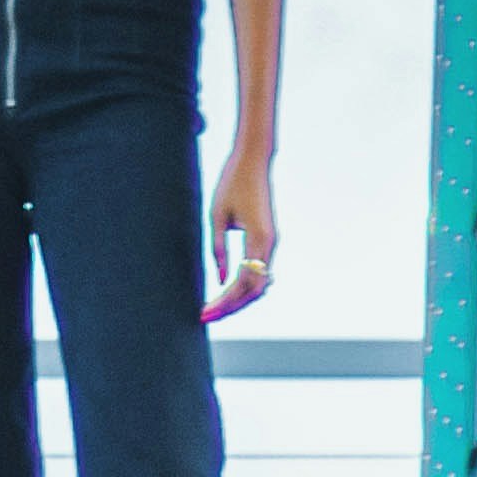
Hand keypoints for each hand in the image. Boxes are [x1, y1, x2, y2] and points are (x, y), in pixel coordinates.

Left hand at [204, 141, 276, 321]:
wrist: (254, 159)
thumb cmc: (232, 182)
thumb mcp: (217, 215)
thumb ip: (218, 248)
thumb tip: (219, 280)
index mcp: (258, 238)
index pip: (244, 283)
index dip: (225, 302)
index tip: (204, 312)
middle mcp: (270, 244)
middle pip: (255, 290)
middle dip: (231, 307)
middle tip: (206, 316)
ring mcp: (272, 242)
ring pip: (259, 283)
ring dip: (238, 299)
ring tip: (214, 308)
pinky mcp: (268, 239)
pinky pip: (259, 271)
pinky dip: (244, 286)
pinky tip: (227, 292)